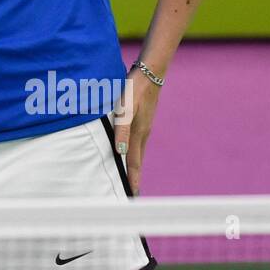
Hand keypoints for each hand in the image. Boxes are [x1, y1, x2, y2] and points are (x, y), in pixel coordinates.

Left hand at [112, 67, 160, 194]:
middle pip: (137, 160)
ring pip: (138, 151)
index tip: (133, 196)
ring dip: (134, 165)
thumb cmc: (134, 90)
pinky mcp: (143, 119)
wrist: (150, 73)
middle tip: (133, 193)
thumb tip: (120, 153)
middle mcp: (143, 133)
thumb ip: (121, 130)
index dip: (132, 179)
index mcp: (138, 134)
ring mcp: (144, 126)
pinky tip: (130, 151)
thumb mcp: (124, 109)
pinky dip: (134, 152)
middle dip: (135, 177)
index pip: (134, 163)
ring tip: (131, 177)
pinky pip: (138, 142)